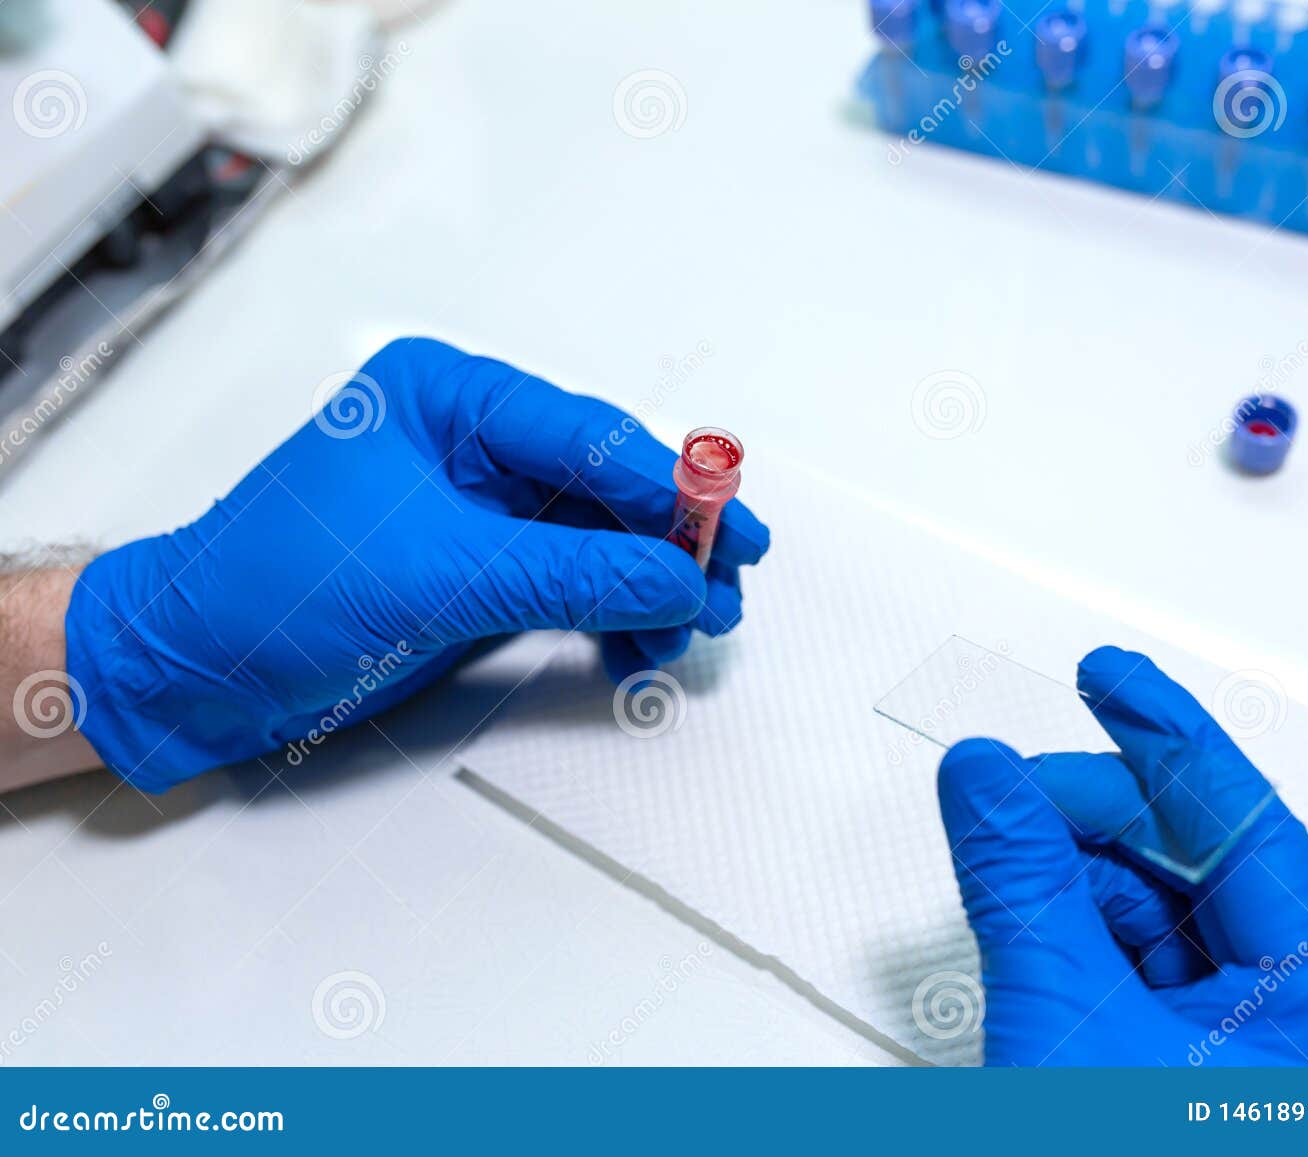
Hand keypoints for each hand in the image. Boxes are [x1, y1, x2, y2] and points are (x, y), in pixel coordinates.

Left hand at [65, 338, 768, 791]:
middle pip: (603, 484)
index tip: (732, 536)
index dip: (673, 490)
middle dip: (667, 545)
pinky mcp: (473, 570)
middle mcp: (468, 442)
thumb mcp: (440, 575)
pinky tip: (633, 648)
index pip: (589, 437)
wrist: (188, 669)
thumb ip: (572, 574)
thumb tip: (680, 578)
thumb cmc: (273, 591)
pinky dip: (605, 617)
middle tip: (725, 592)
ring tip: (685, 635)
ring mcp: (474, 510)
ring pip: (593, 538)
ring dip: (644, 588)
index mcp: (450, 398)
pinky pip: (565, 583)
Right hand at [936, 646, 1307, 1066]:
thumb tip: (984, 777)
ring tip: (1005, 845)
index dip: (1173, 736)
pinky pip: (1142, 972)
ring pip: (1165, 920)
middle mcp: (1300, 1029)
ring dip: (1077, 876)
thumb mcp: (1067, 1019)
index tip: (1111, 676)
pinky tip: (1029, 910)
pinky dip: (1079, 934)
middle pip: (1204, 865)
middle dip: (1100, 811)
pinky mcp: (1190, 1080)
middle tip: (1014, 784)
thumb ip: (1022, 885)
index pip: (1253, 825)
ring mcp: (1247, 1058)